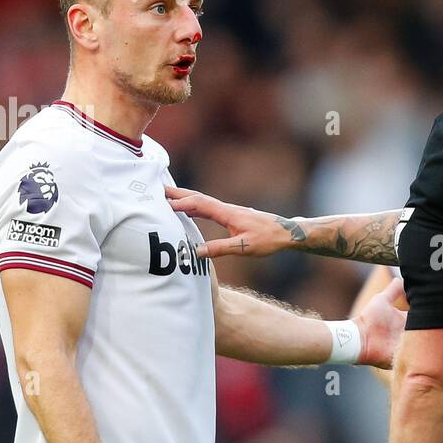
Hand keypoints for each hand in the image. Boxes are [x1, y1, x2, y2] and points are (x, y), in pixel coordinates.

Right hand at [165, 186, 296, 258]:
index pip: (199, 204)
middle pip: (197, 197)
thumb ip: (220, 249)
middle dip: (176, 194)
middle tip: (155, 190)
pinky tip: (187, 211)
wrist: (287, 233)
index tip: (163, 205)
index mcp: (228, 213)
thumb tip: (196, 252)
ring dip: (183, 198)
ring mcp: (228, 211)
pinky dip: (193, 206)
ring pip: (201, 201)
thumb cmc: (269, 239)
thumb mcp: (244, 247)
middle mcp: (226, 208)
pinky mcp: (231, 216)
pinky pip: (207, 208)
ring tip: (164, 198)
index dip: (181, 203)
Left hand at [353, 278, 442, 369]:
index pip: (441, 319)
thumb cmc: (370, 319)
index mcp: (416, 324)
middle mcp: (421, 337)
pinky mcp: (414, 360)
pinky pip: (435, 360)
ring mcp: (419, 350)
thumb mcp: (384, 300)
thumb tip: (402, 276)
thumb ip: (395, 290)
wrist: (359, 338)